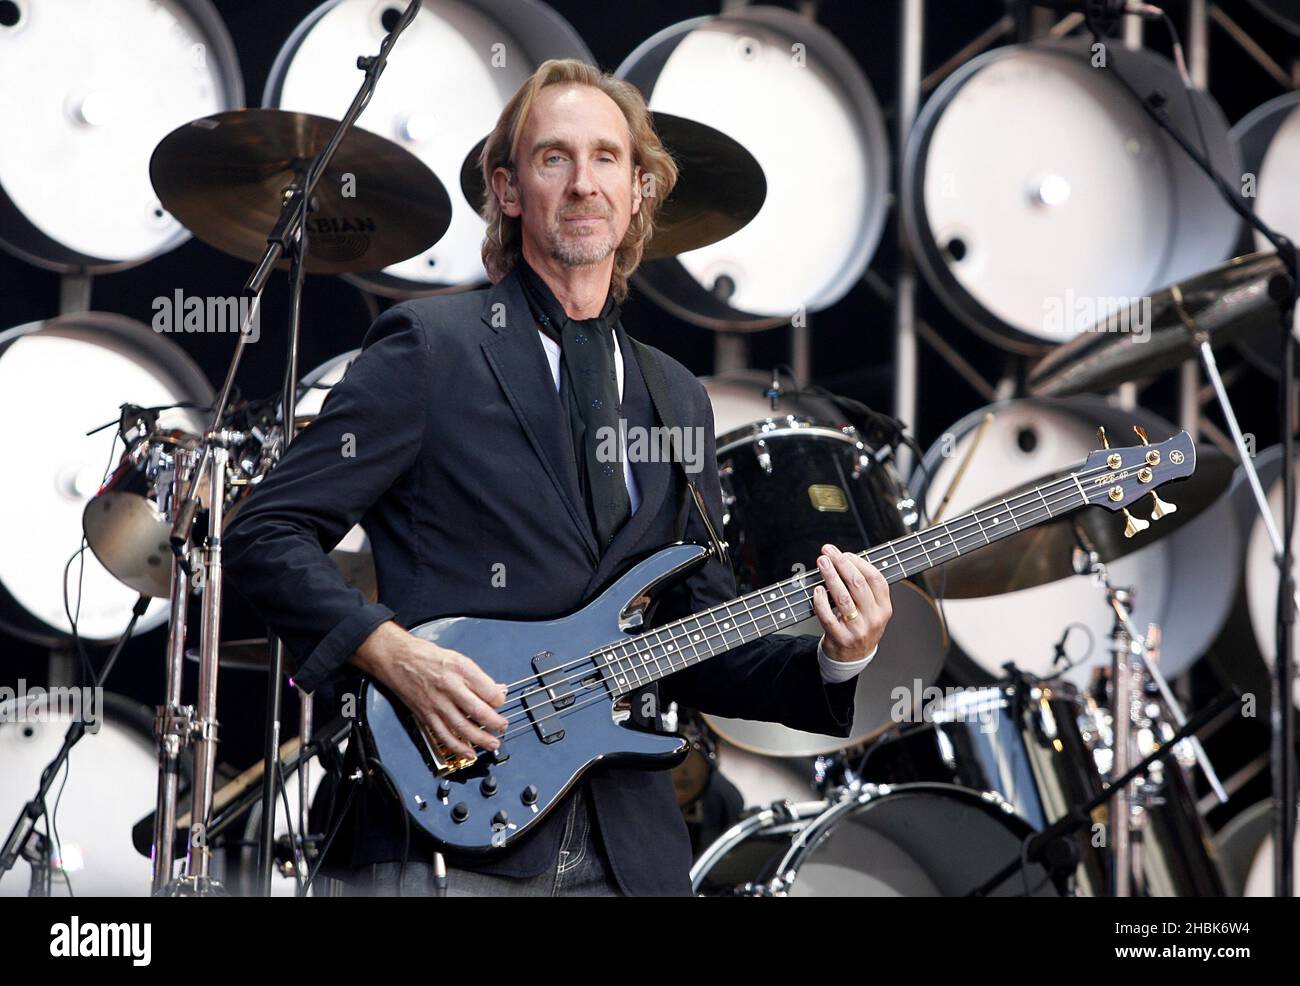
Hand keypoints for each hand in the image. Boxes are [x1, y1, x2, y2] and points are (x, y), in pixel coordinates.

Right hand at [351, 621, 508, 759]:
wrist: (397, 658)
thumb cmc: (426, 656)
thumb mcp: (458, 658)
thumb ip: (478, 677)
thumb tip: (497, 690)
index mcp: (461, 669)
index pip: (489, 691)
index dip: (500, 700)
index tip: (501, 703)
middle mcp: (449, 687)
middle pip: (479, 711)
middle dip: (496, 723)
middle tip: (503, 727)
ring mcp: (437, 703)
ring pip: (463, 727)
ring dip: (481, 739)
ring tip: (493, 744)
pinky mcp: (426, 715)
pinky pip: (444, 735)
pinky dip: (458, 747)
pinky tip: (469, 753)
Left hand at [811, 544, 891, 662]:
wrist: (853, 658)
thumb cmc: (861, 626)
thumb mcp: (872, 610)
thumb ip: (865, 589)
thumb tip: (845, 560)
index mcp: (884, 608)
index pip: (875, 579)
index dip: (859, 563)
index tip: (845, 553)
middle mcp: (873, 618)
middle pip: (858, 584)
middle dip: (841, 564)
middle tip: (828, 552)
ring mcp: (857, 629)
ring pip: (842, 598)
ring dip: (830, 576)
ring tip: (822, 563)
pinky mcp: (840, 638)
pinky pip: (827, 616)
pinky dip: (820, 601)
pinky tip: (817, 590)